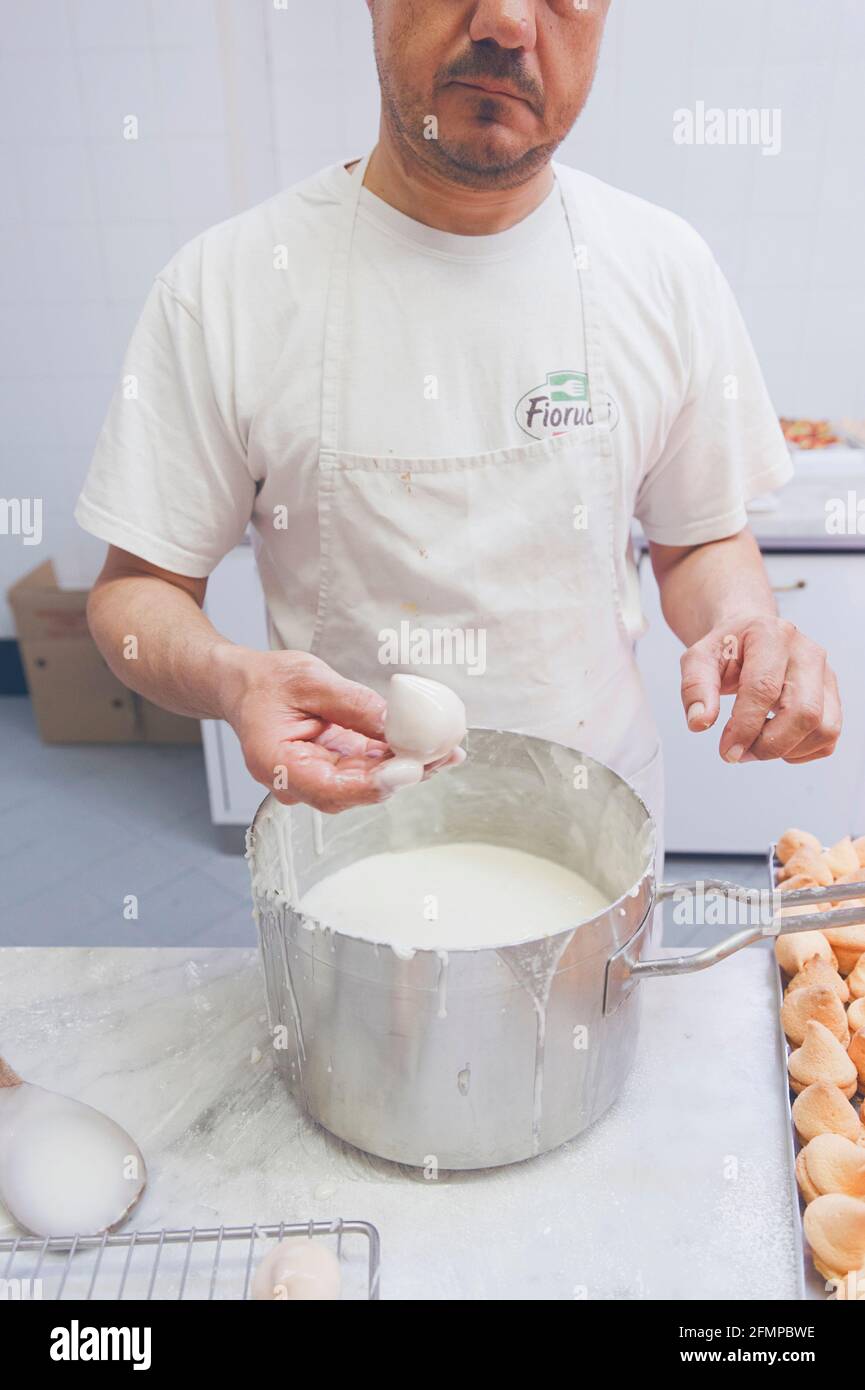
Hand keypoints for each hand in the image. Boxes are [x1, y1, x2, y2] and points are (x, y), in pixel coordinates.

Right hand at [217, 648, 462, 811]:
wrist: (244, 685)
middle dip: (403, 774)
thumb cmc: (266, 682)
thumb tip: (397, 723)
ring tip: (447, 749)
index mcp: (277, 765)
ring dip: (409, 768)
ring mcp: (316, 779)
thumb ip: (353, 704)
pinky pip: (369, 769)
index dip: (374, 784)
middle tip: (442, 753)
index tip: (409, 769)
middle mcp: (296, 783)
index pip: (330, 788)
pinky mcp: (334, 768)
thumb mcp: (309, 679)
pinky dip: (399, 759)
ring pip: (368, 784)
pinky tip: (431, 748)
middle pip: (356, 790)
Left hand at [679, 615, 841, 764]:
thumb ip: (695, 688)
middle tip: (739, 752)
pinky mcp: (832, 697)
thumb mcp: (699, 659)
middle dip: (769, 745)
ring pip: (824, 730)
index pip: (764, 688)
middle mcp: (807, 652)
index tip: (727, 750)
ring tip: (755, 744)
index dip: (745, 726)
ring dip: (786, 750)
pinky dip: (800, 752)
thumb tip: (700, 722)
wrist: (750, 639)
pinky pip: (828, 739)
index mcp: (771, 635)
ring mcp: (825, 675)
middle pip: (804, 712)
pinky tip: (775, 740)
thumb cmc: (727, 650)